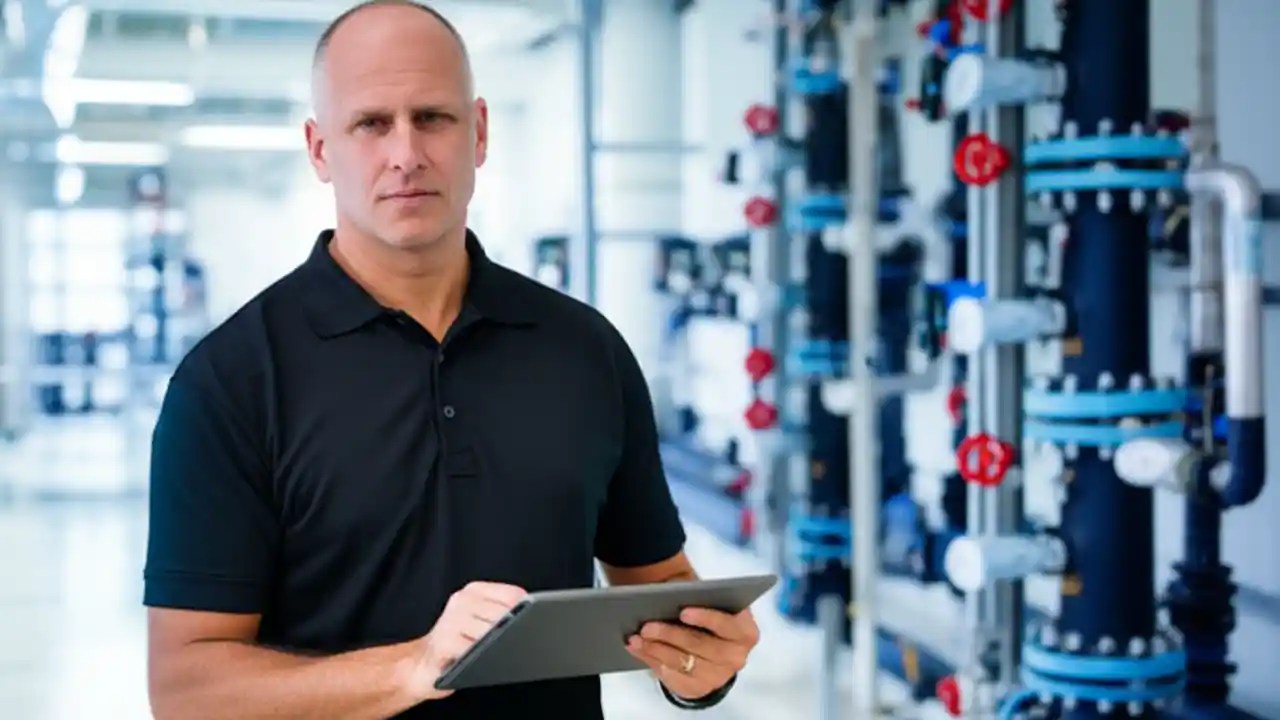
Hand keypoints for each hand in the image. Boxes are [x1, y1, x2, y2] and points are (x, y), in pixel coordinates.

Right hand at [403, 581, 527, 701]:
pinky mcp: (445, 642)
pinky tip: (481, 662)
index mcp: (474, 591)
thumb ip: (500, 614)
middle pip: (505, 614)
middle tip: (516, 642)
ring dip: (500, 646)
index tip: (533, 623)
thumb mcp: (478, 620)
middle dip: (515, 630)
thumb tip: (534, 619)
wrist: (420, 664)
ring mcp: (452, 620)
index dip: (527, 611)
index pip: (513, 594)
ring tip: (495, 652)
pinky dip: (484, 658)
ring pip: (492, 633)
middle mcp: (462, 601)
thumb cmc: (457, 643)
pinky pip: (476, 650)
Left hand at [625, 607, 759, 701]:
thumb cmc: (706, 612)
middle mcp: (736, 657)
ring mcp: (718, 676)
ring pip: (683, 663)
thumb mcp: (707, 600)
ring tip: (635, 638)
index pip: (727, 625)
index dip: (706, 618)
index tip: (683, 611)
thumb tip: (668, 592)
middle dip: (671, 635)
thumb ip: (695, 594)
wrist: (708, 641)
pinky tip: (637, 649)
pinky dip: (652, 661)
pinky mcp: (699, 688)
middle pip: (701, 646)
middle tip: (646, 626)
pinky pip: (672, 677)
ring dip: (656, 649)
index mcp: (744, 632)